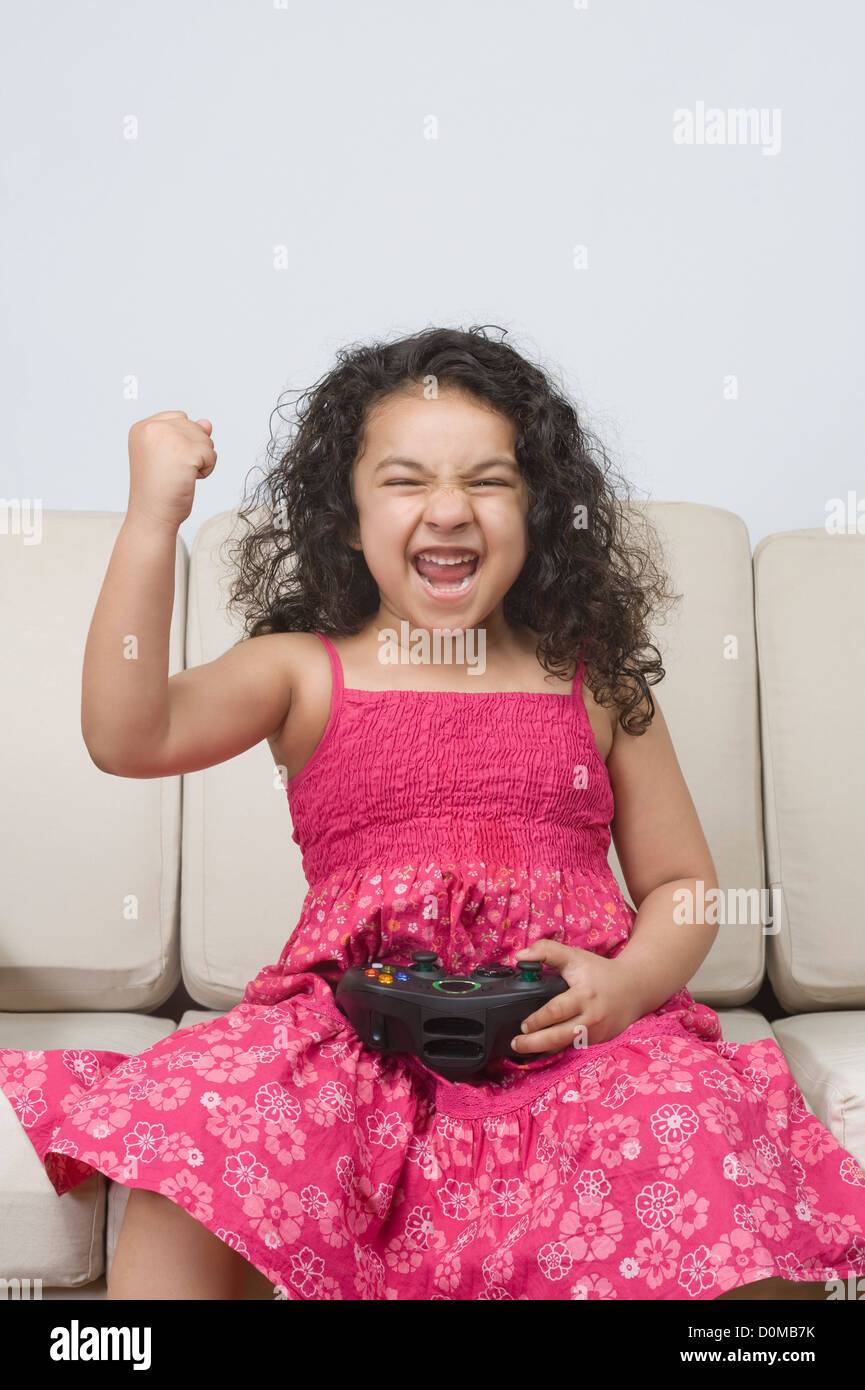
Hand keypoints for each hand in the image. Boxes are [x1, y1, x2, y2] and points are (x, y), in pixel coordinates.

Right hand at [127, 410, 216, 529]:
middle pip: (194, 427)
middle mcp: (152, 428)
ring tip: (179, 475)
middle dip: (192, 451)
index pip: (180, 418)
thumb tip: (207, 423)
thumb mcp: (170, 455)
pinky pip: (211, 454)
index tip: (166, 462)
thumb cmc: (158, 489)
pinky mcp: (185, 451)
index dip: (182, 442)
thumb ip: (186, 434)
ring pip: (205, 439)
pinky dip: (206, 470)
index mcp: (142, 428)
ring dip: (200, 460)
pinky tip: (188, 480)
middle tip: (172, 471)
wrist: (151, 516)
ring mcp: (169, 438)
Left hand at [509, 939, 644, 1056]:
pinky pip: (575, 1044)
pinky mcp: (600, 1039)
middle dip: (535, 1043)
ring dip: (544, 1048)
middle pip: (559, 1036)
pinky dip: (559, 1046)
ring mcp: (597, 1031)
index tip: (523, 1025)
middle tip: (517, 1043)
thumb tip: (520, 956)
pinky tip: (544, 1046)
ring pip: (566, 1044)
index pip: (556, 1011)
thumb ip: (546, 951)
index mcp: (584, 994)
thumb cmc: (600, 972)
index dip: (537, 1020)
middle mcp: (591, 1016)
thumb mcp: (574, 956)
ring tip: (524, 1048)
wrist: (634, 988)